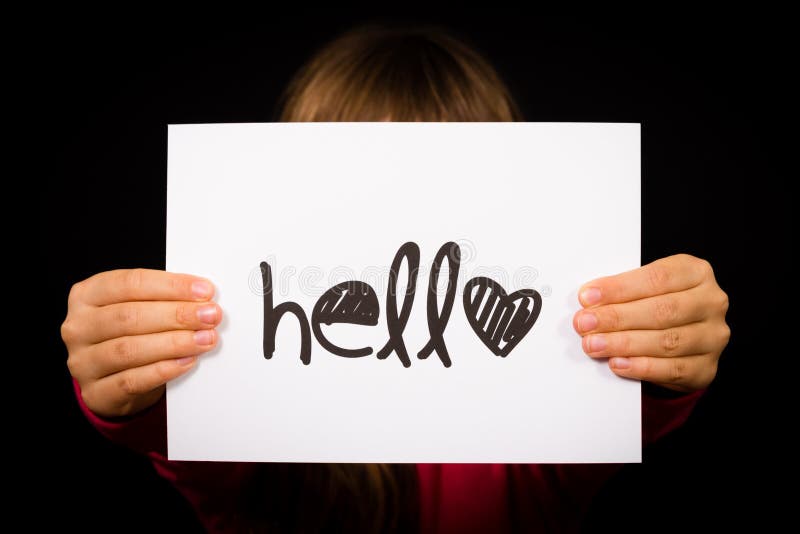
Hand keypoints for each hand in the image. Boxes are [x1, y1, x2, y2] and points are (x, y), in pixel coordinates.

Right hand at [62, 269, 221, 417]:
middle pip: (130, 316)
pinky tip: (187, 361)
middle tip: (210, 315)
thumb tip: (204, 298)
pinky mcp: (96, 393)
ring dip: (174, 343)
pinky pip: (131, 381)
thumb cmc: (132, 335)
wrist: (114, 383)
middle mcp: (79, 327)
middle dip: (177, 315)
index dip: (170, 286)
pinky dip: (163, 370)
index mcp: (87, 295)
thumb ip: (164, 299)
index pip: (130, 283)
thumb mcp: (139, 308)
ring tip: (205, 339)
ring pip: (129, 349)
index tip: (205, 291)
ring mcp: (82, 362)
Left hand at [573, 254, 728, 391]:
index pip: (657, 278)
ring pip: (667, 341)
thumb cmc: (657, 306)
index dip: (619, 288)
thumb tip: (588, 301)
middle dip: (617, 318)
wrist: (681, 342)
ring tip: (594, 344)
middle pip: (662, 310)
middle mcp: (711, 302)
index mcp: (696, 273)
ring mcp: (712, 336)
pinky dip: (641, 367)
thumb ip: (622, 292)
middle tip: (585, 324)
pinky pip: (672, 370)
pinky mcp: (706, 368)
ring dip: (624, 344)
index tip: (588, 296)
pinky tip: (617, 363)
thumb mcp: (644, 289)